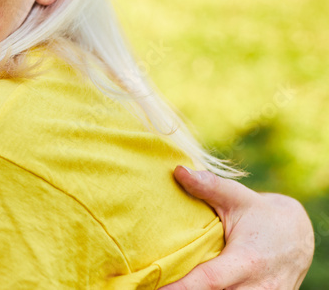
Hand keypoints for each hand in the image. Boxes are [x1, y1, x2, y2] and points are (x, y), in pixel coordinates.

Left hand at [161, 166, 313, 289]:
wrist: (298, 239)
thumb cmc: (262, 216)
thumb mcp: (239, 198)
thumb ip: (210, 187)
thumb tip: (179, 171)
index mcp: (246, 262)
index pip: (208, 281)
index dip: (180, 288)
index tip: (154, 287)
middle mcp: (255, 288)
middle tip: (150, 286)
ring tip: (162, 287)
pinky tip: (186, 288)